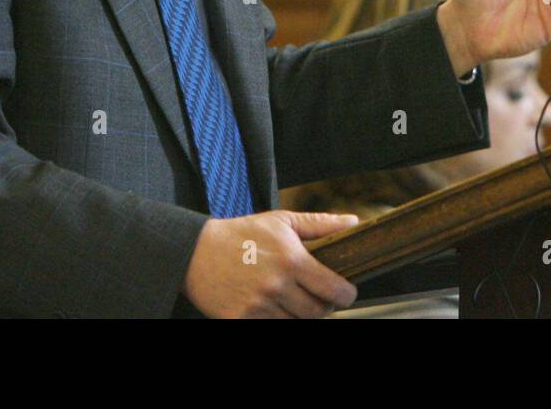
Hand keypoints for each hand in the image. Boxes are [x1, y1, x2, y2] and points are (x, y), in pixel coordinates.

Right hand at [182, 210, 358, 317]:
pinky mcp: (241, 320)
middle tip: (319, 297)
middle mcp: (277, 286)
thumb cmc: (243, 234)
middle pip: (317, 312)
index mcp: (291, 260)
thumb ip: (320, 224)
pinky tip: (273, 307)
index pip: (333, 289)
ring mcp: (258, 307)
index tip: (345, 292)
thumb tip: (353, 223)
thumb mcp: (282, 221)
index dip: (346, 294)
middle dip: (324, 306)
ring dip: (300, 314)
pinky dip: (277, 320)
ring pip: (296, 323)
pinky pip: (271, 328)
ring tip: (293, 299)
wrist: (196, 252)